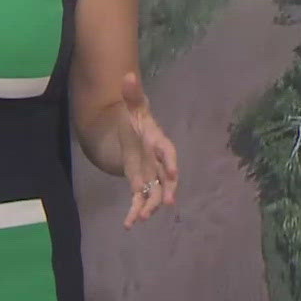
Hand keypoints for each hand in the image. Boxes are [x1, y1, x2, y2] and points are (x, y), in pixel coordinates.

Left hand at [116, 72, 179, 229]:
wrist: (133, 132)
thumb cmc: (137, 118)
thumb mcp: (133, 105)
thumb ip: (131, 93)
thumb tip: (127, 76)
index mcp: (159, 142)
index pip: (168, 152)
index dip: (170, 162)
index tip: (173, 173)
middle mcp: (159, 161)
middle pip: (166, 178)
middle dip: (167, 190)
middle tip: (168, 202)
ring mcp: (151, 174)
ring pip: (155, 192)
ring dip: (151, 205)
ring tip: (143, 217)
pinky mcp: (140, 183)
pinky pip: (141, 199)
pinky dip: (135, 211)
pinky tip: (129, 224)